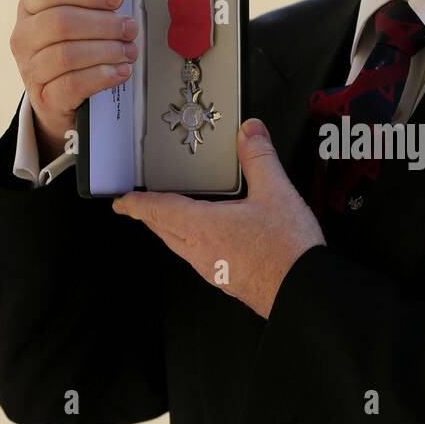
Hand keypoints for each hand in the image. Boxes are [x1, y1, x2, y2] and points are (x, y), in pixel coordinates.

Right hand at [9, 0, 137, 162]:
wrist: (64, 96)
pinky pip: (72, 85)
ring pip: (68, 55)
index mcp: (31, 5)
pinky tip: (121, 72)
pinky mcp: (44, 98)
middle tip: (130, 28)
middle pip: (62, 23)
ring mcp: (30, 68)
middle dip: (104, 25)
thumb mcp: (82, 5)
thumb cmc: (76, 41)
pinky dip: (102, 77)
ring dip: (107, 51)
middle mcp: (24, 35)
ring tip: (130, 51)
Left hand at [111, 119, 326, 318]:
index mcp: (202, 227)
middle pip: (163, 230)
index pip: (157, 210)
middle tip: (141, 207)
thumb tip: (250, 132)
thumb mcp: (276, 192)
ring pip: (179, 246)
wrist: (303, 290)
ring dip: (170, 231)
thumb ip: (259, 157)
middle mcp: (201, 251)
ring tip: (172, 219)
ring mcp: (212, 269)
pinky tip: (211, 239)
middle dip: (149, 216)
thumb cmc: (287, 250)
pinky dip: (192, 243)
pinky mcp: (227, 280)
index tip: (122, 201)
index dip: (135, 204)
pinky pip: (198, 258)